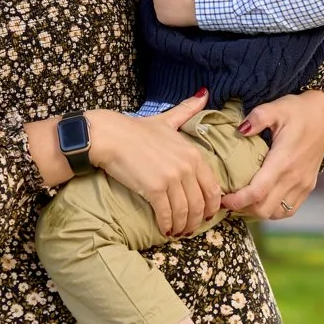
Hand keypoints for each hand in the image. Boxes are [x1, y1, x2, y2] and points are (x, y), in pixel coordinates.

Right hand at [87, 91, 221, 236]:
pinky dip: (167, 225)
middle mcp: (187, 166)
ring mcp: (172, 178)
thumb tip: (204, 92)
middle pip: (201, 203)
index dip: (212, 204)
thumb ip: (187, 110)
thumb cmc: (136, 129)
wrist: (110, 136)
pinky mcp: (154, 189)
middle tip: (191, 227)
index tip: (206, 214)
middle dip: (198, 219)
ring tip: (178, 231)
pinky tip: (164, 229)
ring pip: (185, 211)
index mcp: (193, 153)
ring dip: (183, 225)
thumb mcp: (167, 119)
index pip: (213, 186)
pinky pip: (167, 214)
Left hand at [222, 89, 323, 220]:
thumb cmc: (299, 111)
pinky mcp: (308, 186)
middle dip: (243, 209)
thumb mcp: (277, 107)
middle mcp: (294, 177)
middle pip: (264, 209)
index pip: (257, 192)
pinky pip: (289, 210)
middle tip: (229, 199)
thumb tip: (240, 130)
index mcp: (283, 161)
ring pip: (276, 213)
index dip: (237, 201)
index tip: (223, 199)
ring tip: (244, 200)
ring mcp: (303, 184)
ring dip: (258, 211)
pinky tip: (263, 200)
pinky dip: (273, 211)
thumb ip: (258, 117)